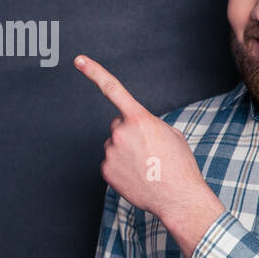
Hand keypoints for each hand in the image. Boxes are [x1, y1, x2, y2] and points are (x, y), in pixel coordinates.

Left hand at [75, 54, 211, 219]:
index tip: (79, 60)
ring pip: (115, 145)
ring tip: (146, 166)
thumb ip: (148, 124)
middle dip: (130, 134)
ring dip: (126, 152)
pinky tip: (137, 176)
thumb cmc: (179, 165)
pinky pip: (111, 162)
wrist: (178, 197)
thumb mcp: (170, 134)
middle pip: (118, 125)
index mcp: (139, 118)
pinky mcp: (106, 171)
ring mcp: (111, 152)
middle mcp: (120, 132)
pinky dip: (121, 168)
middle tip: (148, 150)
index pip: (112, 88)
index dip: (94, 72)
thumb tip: (136, 129)